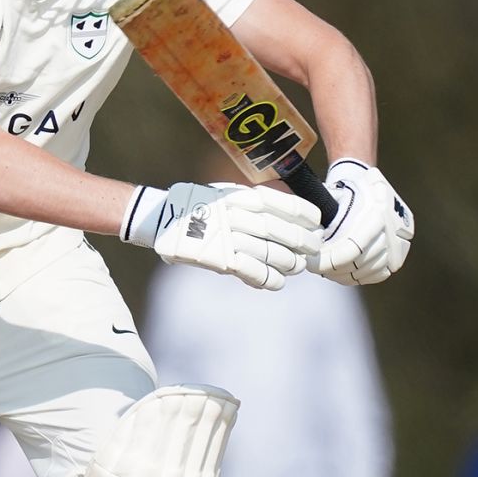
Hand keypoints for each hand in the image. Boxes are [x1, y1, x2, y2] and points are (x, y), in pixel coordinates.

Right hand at [121, 181, 321, 291]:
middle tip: (314, 247)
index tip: (316, 220)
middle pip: (276, 229)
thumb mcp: (223, 194)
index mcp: (236, 196)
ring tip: (298, 266)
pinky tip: (278, 282)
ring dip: (288, 261)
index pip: (276, 202)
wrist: (160, 220)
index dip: (299, 211)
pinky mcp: (218, 259)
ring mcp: (226, 237)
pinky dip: (268, 278)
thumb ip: (250, 201)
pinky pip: (251, 270)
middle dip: (300, 239)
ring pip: (268, 251)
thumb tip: (284, 212)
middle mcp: (233, 215)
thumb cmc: (196, 207)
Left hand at [310, 159, 413, 284]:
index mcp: (376, 212)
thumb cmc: (348, 189)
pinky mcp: (399, 252)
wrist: (370, 183)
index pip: (351, 250)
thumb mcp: (335, 194)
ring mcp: (399, 242)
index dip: (329, 261)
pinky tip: (345, 273)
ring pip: (369, 270)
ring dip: (345, 274)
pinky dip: (361, 277)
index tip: (312, 263)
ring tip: (328, 270)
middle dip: (334, 269)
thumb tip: (311, 237)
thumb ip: (326, 216)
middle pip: (359, 263)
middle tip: (317, 267)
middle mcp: (392, 228)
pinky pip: (380, 273)